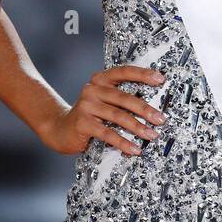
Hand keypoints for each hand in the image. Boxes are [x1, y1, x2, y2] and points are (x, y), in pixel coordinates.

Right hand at [39, 64, 166, 155]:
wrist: (59, 130)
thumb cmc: (90, 116)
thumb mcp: (104, 102)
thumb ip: (121, 99)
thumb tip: (153, 108)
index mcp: (101, 79)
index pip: (123, 72)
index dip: (142, 74)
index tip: (161, 79)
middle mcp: (92, 89)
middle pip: (124, 97)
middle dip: (145, 109)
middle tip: (161, 119)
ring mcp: (86, 105)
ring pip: (117, 116)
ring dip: (137, 127)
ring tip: (152, 135)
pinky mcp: (82, 123)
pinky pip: (107, 133)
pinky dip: (123, 142)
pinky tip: (134, 149)